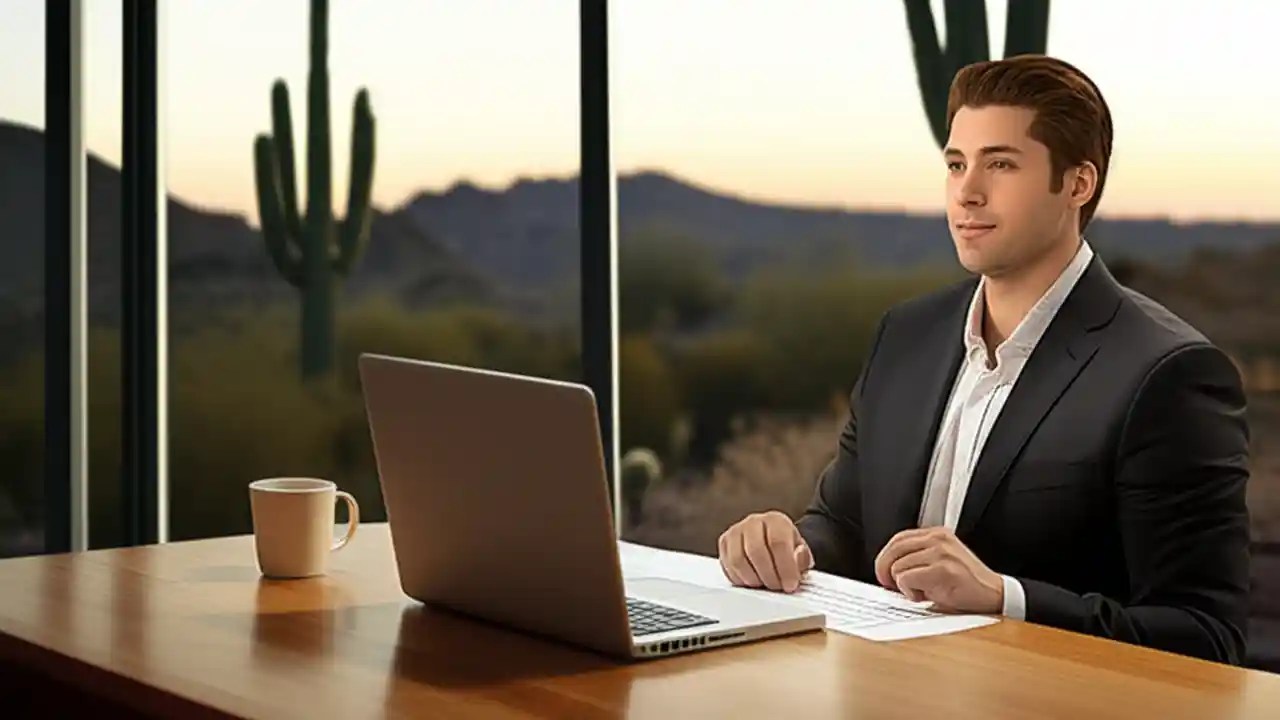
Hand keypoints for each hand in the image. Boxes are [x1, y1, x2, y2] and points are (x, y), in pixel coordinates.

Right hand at [718, 511, 813, 592]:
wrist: (771, 543)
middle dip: (768, 576)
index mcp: (776, 521)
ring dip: (753, 579)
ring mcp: (736, 531)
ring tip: (765, 585)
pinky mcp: (724, 543)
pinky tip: (752, 581)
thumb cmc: (786, 549)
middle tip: (777, 587)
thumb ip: (802, 558)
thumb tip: (797, 559)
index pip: (778, 542)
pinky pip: (728, 566)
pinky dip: (741, 579)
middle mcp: (754, 522)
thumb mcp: (800, 553)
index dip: (785, 567)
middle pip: (756, 551)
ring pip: (738, 560)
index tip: (790, 584)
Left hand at [874, 527, 1002, 613]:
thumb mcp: (940, 561)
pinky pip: (907, 578)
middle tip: (891, 586)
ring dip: (903, 585)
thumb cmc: (965, 584)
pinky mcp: (943, 569)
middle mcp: (938, 539)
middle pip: (894, 550)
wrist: (994, 595)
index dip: (885, 559)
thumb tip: (886, 568)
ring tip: (920, 592)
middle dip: (885, 571)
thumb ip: (917, 557)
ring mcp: (941, 553)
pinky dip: (910, 592)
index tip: (885, 575)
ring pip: (898, 566)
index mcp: (937, 534)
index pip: (898, 539)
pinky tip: (924, 596)